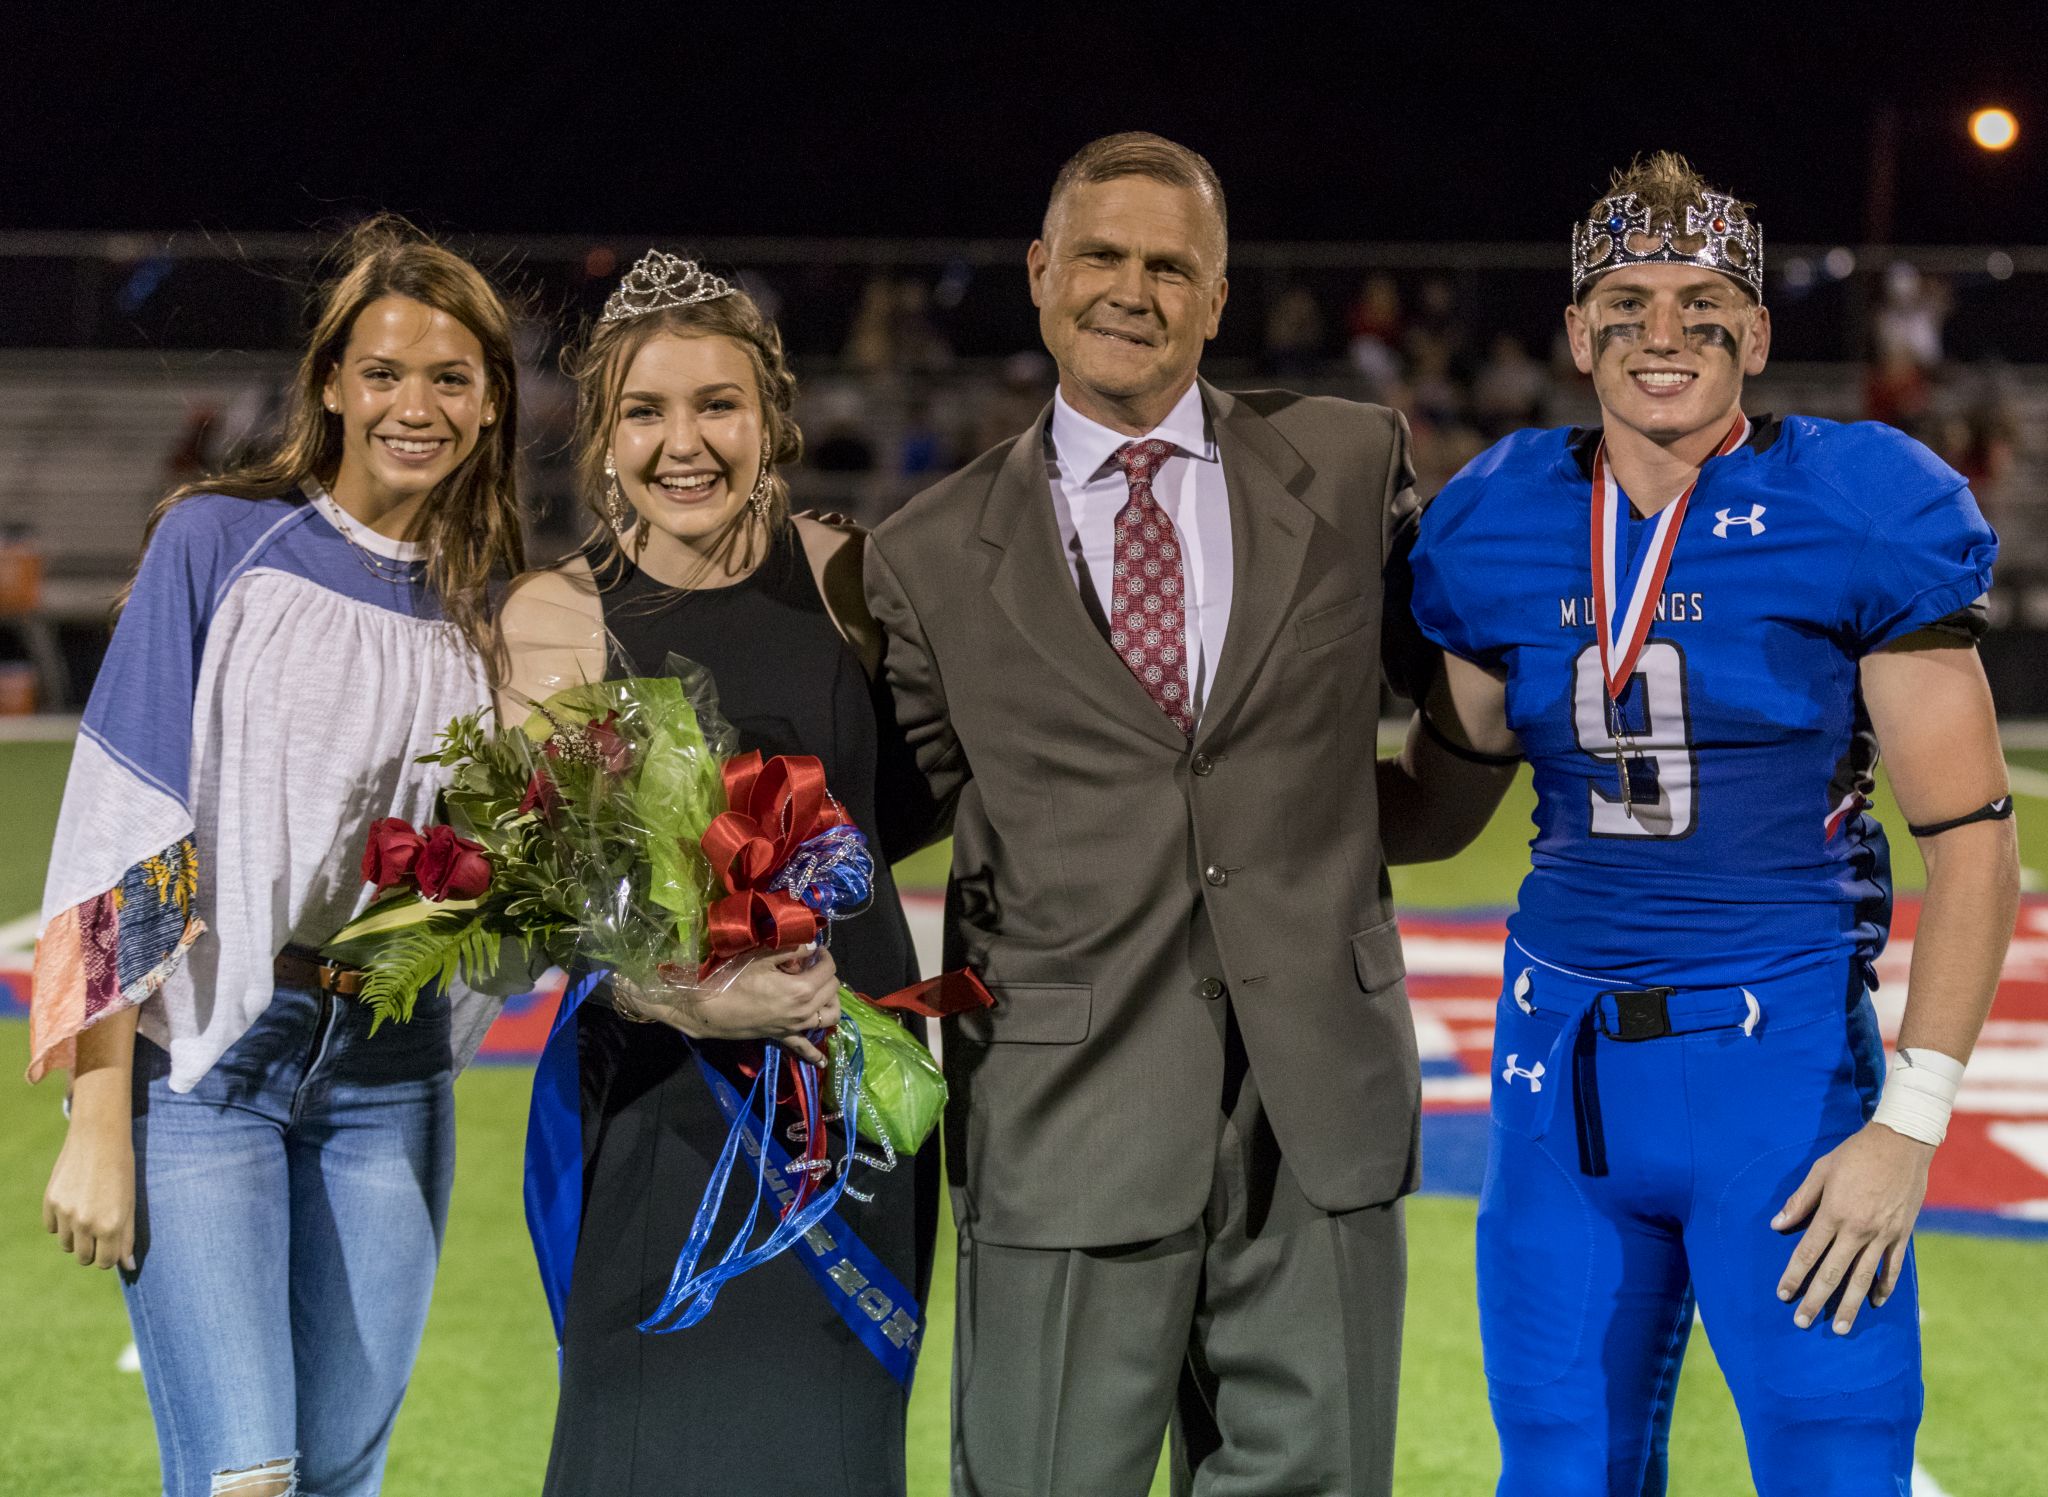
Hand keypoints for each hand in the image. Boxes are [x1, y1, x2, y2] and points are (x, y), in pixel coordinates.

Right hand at [43, 1111, 136, 1270]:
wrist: (99, 1138)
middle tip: (100, 1230)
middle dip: (93, 1250)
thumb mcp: (130, 1204)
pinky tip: (74, 1204)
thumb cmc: (122, 1171)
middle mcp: (86, 1223)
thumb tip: (128, 1267)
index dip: (110, 1256)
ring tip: (89, 1213)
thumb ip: (127, 1237)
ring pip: (67, 1245)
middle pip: (84, 1258)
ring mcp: (65, 1213)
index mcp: (111, 1225)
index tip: (112, 1245)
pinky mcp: (50, 1202)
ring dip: (77, 1237)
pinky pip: (52, 1228)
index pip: (105, 1262)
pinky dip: (61, 1223)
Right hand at [629, 946, 842, 1065]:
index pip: (827, 969)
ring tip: (822, 992)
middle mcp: (804, 1010)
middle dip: (827, 974)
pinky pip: (804, 1049)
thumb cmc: (734, 979)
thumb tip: (811, 945)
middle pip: (831, 990)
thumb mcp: (761, 957)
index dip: (825, 956)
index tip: (816, 949)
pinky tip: (823, 1061)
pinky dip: (815, 1054)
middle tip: (813, 965)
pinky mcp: (783, 1036)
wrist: (711, 1009)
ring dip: (830, 1003)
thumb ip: (791, 950)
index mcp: (802, 988)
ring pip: (829, 1017)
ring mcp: (795, 1026)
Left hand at [1772, 1121, 1932, 1333]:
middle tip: (1802, 1322)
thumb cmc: (1855, 1154)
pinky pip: (1892, 1268)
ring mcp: (1883, 1235)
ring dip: (1850, 1305)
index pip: (1809, 1253)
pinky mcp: (1902, 1235)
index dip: (1794, 1276)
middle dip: (1816, 1300)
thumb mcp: (1820, 1170)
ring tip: (1840, 1328)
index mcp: (1834, 1213)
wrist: (1902, 1144)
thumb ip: (1799, 1200)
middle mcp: (1858, 1230)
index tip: (1783, 1295)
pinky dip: (1883, 1287)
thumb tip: (1777, 1225)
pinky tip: (1874, 1302)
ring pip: (1863, 1278)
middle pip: (1833, 1273)